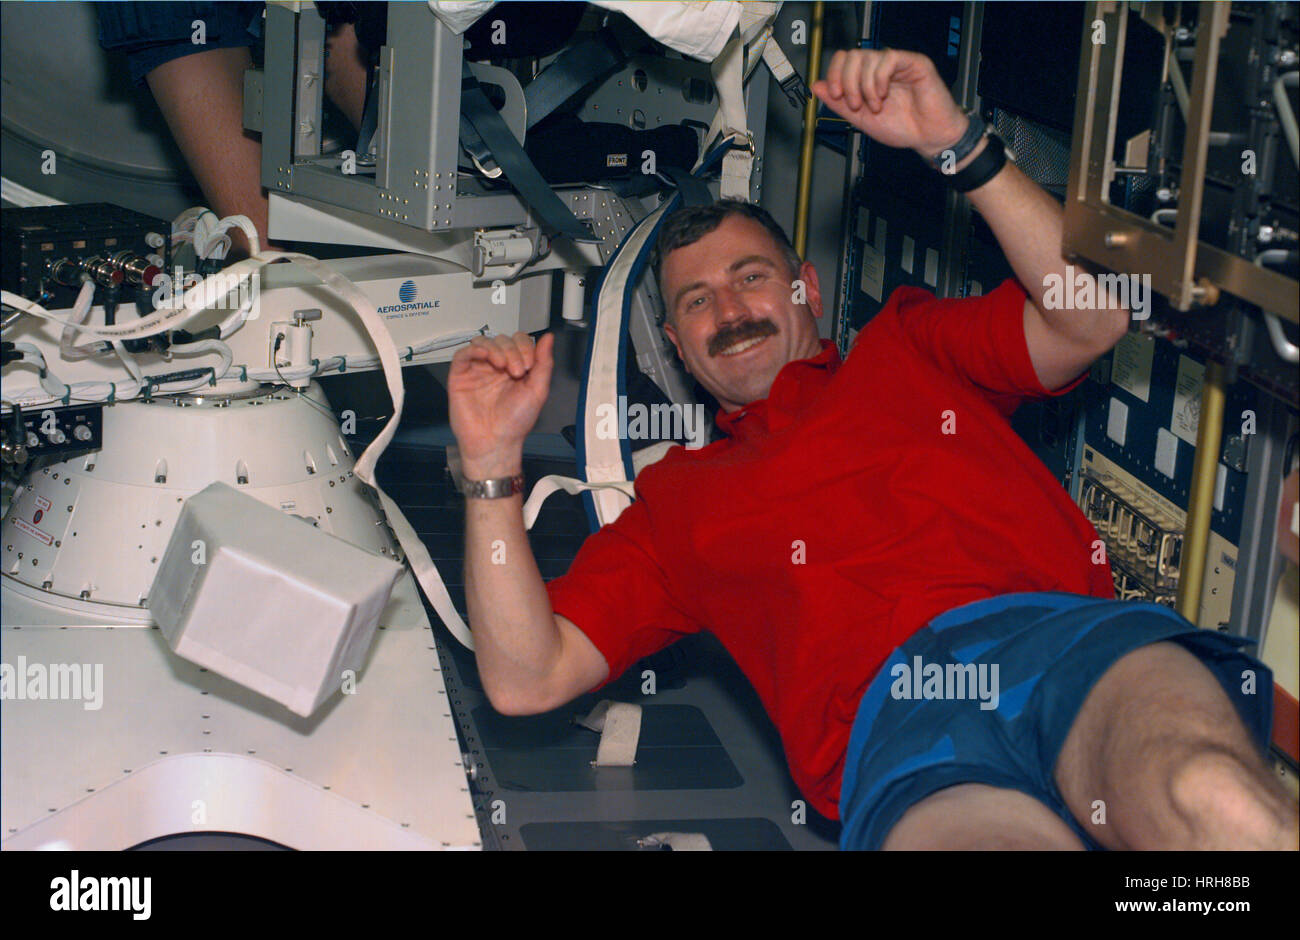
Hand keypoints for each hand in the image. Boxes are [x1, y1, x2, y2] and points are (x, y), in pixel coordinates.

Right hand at [447, 332, 553, 464]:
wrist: (495, 441)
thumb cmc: (516, 421)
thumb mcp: (538, 390)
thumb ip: (544, 363)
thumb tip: (549, 337)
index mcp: (515, 367)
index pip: (518, 341)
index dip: (524, 347)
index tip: (528, 366)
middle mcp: (496, 366)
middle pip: (502, 340)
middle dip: (512, 350)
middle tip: (517, 371)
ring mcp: (478, 369)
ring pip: (483, 342)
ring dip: (496, 348)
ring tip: (502, 365)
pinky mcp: (460, 375)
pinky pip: (463, 353)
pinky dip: (475, 349)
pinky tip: (485, 355)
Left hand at [812, 49, 967, 157]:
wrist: (929, 138)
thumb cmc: (902, 128)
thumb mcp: (861, 119)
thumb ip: (839, 103)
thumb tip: (816, 86)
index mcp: (868, 78)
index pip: (843, 59)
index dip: (834, 74)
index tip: (836, 94)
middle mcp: (881, 68)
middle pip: (852, 55)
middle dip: (847, 82)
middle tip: (855, 104)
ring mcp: (897, 64)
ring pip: (867, 57)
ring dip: (865, 87)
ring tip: (875, 106)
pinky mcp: (914, 62)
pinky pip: (888, 58)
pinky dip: (879, 79)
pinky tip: (884, 95)